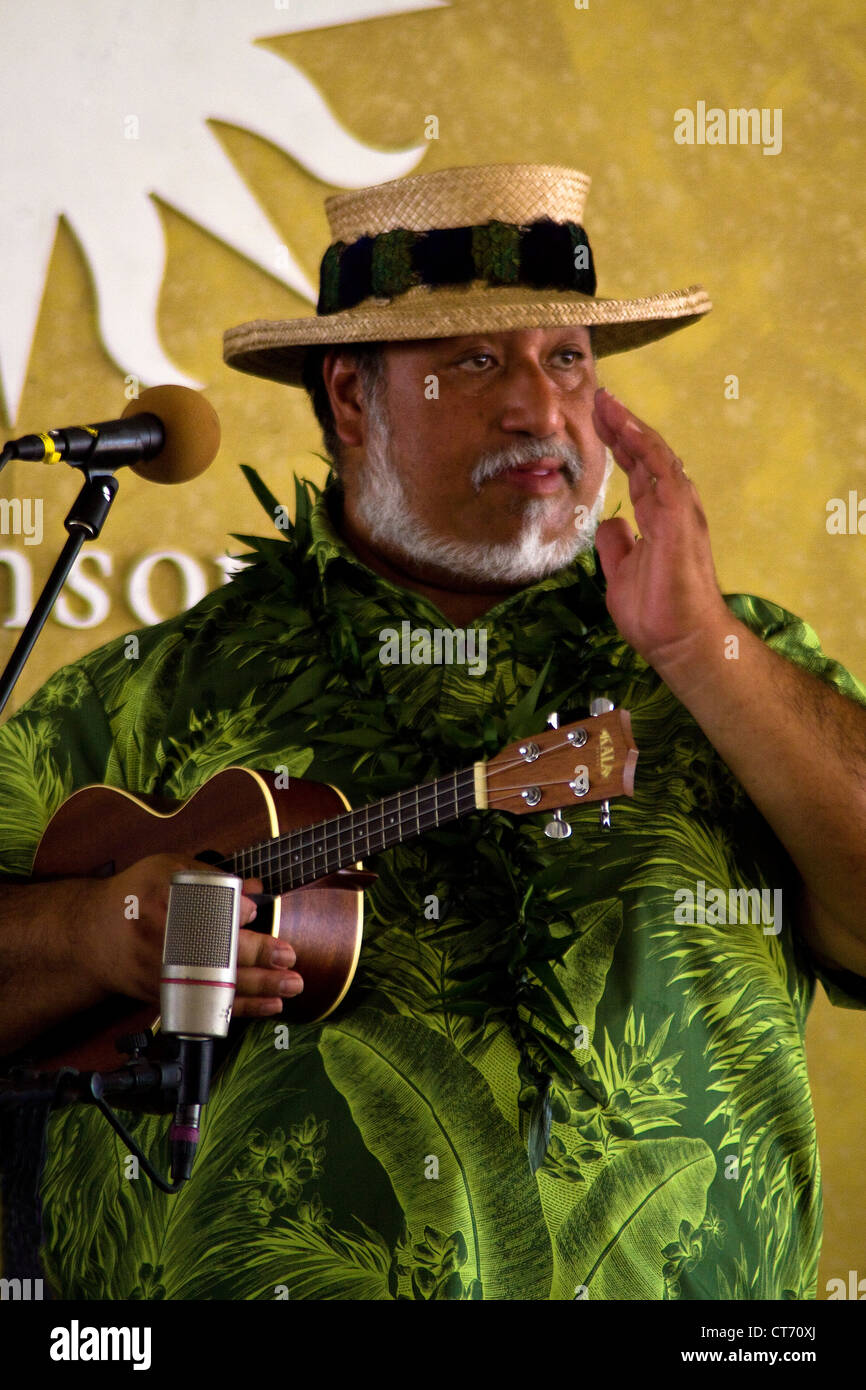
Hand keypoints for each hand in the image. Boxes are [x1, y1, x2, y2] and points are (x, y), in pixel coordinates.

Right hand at [89, 854, 302, 1011]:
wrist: (92, 935)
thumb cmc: (134, 896)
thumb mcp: (165, 870)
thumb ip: (209, 877)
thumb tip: (254, 890)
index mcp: (159, 900)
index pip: (200, 906)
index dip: (231, 909)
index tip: (253, 909)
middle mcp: (160, 939)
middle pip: (213, 950)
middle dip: (256, 954)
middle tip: (287, 954)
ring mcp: (162, 972)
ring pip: (215, 984)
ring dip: (259, 987)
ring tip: (291, 984)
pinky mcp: (166, 995)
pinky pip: (208, 1004)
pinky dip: (242, 1007)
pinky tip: (270, 1003)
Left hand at [591, 388, 729, 679]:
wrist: (680, 642)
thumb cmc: (658, 615)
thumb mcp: (621, 574)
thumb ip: (617, 547)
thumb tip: (610, 524)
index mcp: (659, 518)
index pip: (639, 470)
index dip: (620, 444)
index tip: (598, 420)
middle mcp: (673, 508)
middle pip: (647, 455)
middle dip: (623, 425)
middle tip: (600, 397)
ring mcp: (679, 512)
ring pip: (657, 456)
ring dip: (632, 427)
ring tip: (607, 402)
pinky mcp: (680, 520)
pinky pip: (664, 474)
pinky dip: (646, 448)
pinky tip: (627, 429)